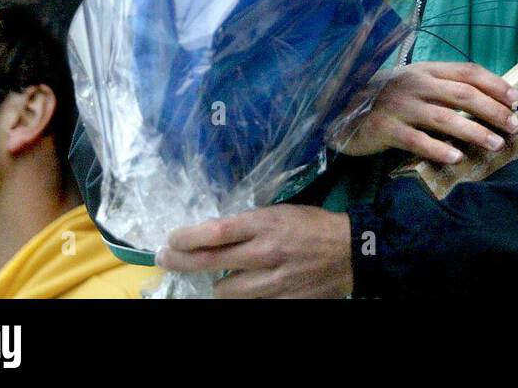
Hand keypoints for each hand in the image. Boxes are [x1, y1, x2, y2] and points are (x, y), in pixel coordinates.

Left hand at [156, 206, 351, 297]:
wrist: (351, 252)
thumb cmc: (313, 226)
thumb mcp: (281, 213)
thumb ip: (249, 224)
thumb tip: (212, 234)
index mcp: (266, 224)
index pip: (215, 232)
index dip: (186, 238)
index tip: (170, 239)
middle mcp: (265, 253)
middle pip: (211, 263)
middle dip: (182, 261)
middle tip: (166, 258)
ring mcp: (273, 282)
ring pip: (224, 291)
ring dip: (217, 284)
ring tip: (220, 276)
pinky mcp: (281, 302)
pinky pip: (248, 304)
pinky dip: (242, 297)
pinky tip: (244, 288)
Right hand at [330, 61, 517, 162]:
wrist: (339, 110)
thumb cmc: (387, 99)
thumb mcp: (415, 84)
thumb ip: (443, 87)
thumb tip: (486, 99)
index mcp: (425, 70)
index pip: (467, 72)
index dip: (494, 84)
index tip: (517, 99)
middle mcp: (414, 84)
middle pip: (462, 94)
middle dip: (492, 110)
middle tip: (514, 125)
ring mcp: (399, 106)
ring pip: (443, 118)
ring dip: (473, 131)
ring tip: (495, 144)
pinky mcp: (384, 129)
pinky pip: (415, 140)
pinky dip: (437, 149)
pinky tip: (456, 158)